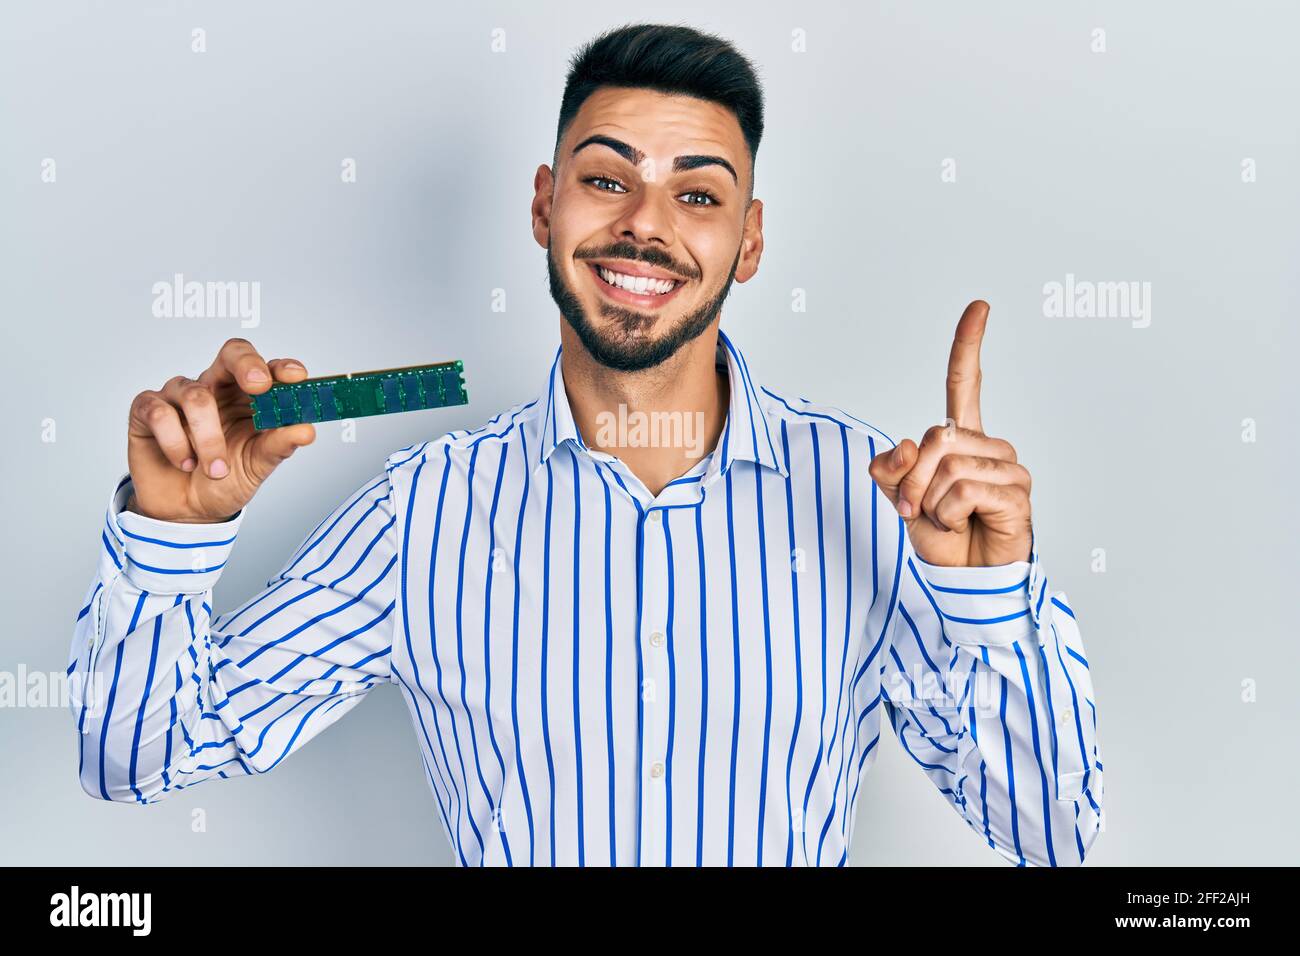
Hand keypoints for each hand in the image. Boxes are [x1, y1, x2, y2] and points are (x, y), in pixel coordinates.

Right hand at [126, 338, 315, 522]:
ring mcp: (180, 395)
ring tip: (216, 469)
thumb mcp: (258, 465)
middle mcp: (216, 388)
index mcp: (247, 397)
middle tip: (258, 387)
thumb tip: (307, 430)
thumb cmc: (224, 479)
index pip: (265, 368)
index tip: (296, 376)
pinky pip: (160, 413)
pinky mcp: (148, 409)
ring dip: (209, 438)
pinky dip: (176, 444)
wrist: (186, 512)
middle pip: (232, 353)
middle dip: (246, 365)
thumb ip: (279, 445)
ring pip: (197, 395)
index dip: (280, 367)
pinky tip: (185, 463)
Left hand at [868, 301, 1032, 566]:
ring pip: (947, 466)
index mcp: (961, 440)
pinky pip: (962, 490)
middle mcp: (989, 447)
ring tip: (946, 520)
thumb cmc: (940, 535)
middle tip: (917, 509)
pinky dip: (948, 513)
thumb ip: (890, 469)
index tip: (980, 306)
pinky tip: (964, 525)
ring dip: (930, 502)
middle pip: (936, 437)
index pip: (965, 385)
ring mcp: (1007, 469)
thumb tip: (905, 444)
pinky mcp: (1016, 494)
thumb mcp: (899, 498)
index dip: (969, 346)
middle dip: (912, 479)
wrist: (966, 578)